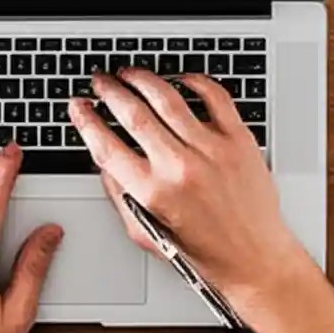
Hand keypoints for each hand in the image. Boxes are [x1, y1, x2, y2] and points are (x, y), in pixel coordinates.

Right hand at [68, 69, 311, 309]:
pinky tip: (180, 79)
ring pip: (168, 98)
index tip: (79, 107)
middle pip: (133, 113)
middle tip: (101, 81)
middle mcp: (179, 167)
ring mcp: (211, 150)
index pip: (106, 145)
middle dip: (109, 91)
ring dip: (142, 79)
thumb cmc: (205, 252)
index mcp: (153, 193)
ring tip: (130, 73)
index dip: (86, 120)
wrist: (255, 259)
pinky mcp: (239, 140)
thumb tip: (105, 162)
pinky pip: (215, 97)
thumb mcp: (146, 234)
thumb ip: (120, 196)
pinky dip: (194, 81)